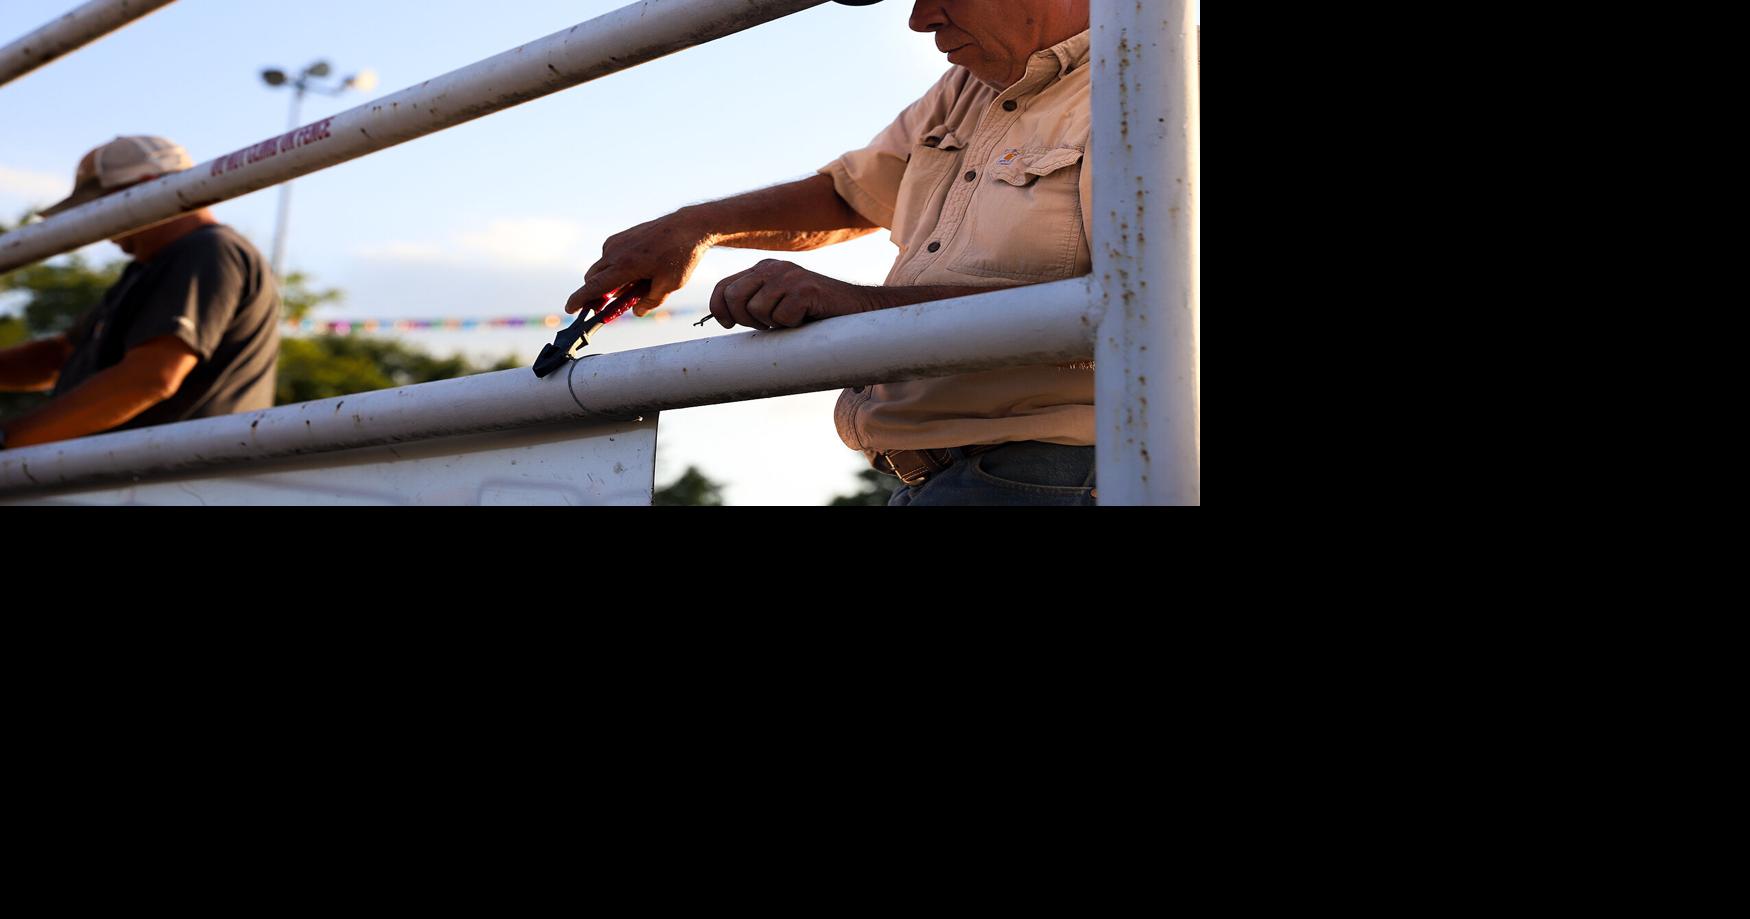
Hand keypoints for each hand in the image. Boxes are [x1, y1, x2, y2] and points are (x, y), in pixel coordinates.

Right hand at [566, 211, 709, 317]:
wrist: (688, 227)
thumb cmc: (680, 257)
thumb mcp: (668, 286)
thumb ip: (649, 302)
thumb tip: (636, 312)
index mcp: (625, 266)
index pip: (594, 287)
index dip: (579, 300)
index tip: (570, 308)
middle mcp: (616, 252)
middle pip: (592, 278)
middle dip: (594, 294)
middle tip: (604, 308)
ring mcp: (617, 242)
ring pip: (601, 267)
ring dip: (606, 281)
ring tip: (628, 290)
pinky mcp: (622, 236)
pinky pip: (609, 256)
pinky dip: (613, 268)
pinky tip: (634, 272)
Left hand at [708, 260, 870, 329]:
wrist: (856, 308)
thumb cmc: (814, 312)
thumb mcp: (778, 302)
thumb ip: (754, 301)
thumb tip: (723, 318)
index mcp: (763, 269)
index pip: (723, 287)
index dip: (719, 309)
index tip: (728, 325)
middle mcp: (773, 268)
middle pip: (734, 297)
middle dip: (745, 319)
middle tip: (768, 326)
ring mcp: (790, 277)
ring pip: (756, 309)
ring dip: (773, 324)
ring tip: (792, 319)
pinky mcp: (806, 289)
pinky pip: (782, 317)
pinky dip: (792, 326)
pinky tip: (806, 319)